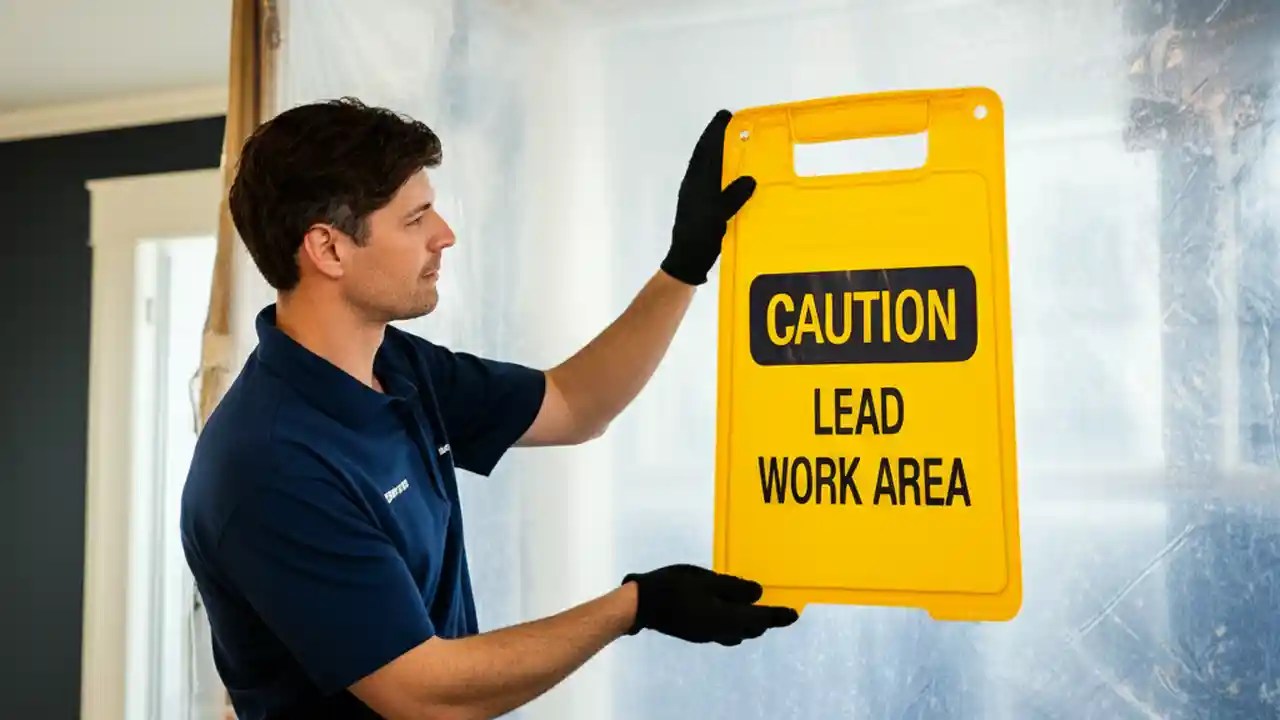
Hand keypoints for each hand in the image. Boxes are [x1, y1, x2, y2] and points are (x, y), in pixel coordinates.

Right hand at [621, 564, 798, 645]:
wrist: (642, 604)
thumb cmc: (675, 586)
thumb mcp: (707, 580)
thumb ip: (733, 587)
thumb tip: (758, 593)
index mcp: (726, 618)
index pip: (760, 619)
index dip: (778, 616)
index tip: (794, 614)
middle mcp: (720, 631)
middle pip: (750, 629)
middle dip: (764, 619)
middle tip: (774, 607)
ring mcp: (707, 634)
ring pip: (737, 632)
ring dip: (748, 622)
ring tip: (752, 606)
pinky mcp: (696, 632)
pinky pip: (723, 630)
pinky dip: (732, 620)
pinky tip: (726, 606)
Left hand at [660, 110, 756, 285]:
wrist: (686, 259)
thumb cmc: (701, 236)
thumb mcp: (720, 215)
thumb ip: (734, 196)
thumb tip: (749, 179)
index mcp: (697, 182)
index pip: (706, 149)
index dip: (715, 131)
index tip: (726, 115)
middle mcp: (694, 184)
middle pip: (705, 154)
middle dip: (716, 138)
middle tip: (730, 124)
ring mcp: (694, 194)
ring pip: (706, 166)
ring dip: (717, 152)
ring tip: (732, 143)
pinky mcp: (698, 205)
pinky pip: (710, 179)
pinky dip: (719, 170)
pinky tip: (729, 174)